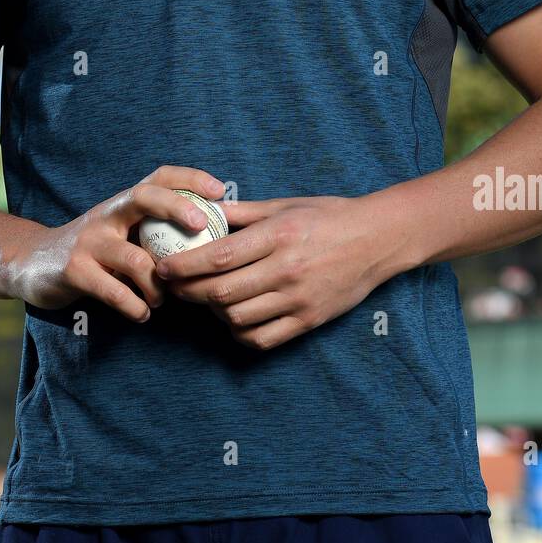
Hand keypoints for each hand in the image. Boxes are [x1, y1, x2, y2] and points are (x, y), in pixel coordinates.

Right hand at [12, 165, 222, 317]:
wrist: (32, 263)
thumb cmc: (94, 250)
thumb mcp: (121, 232)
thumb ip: (154, 232)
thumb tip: (212, 242)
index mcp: (123, 203)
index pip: (158, 177)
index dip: (190, 178)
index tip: (219, 189)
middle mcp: (106, 215)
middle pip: (143, 197)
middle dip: (177, 207)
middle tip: (202, 227)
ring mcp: (89, 241)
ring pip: (135, 259)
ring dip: (158, 286)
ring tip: (162, 300)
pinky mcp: (74, 270)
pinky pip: (114, 291)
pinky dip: (135, 307)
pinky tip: (142, 313)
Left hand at [155, 194, 405, 350]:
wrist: (378, 240)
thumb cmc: (330, 216)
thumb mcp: (286, 205)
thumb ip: (245, 212)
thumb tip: (207, 211)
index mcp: (278, 236)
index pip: (219, 257)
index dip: (184, 265)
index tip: (163, 266)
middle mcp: (286, 270)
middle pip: (221, 292)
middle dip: (188, 291)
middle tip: (173, 285)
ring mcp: (298, 299)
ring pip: (237, 318)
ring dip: (213, 311)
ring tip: (205, 298)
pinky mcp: (308, 321)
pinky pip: (262, 338)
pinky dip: (239, 332)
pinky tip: (233, 318)